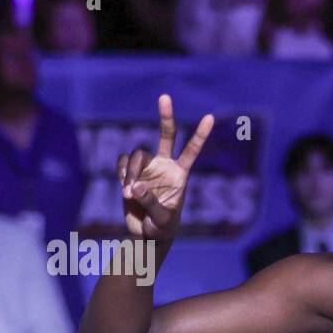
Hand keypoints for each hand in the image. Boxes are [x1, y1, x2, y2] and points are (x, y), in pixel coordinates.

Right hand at [118, 94, 213, 240]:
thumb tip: (136, 187)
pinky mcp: (131, 172)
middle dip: (166, 116)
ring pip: (137, 154)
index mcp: (180, 175)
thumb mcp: (162, 219)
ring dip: (131, 171)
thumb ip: (151, 202)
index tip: (210, 117)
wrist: (147, 235)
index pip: (192, 151)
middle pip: (165, 135)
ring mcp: (147, 168)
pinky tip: (124, 186)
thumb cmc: (162, 229)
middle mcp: (164, 166)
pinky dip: (122, 171)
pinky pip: (123, 161)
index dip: (200, 134)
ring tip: (129, 192)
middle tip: (165, 96)